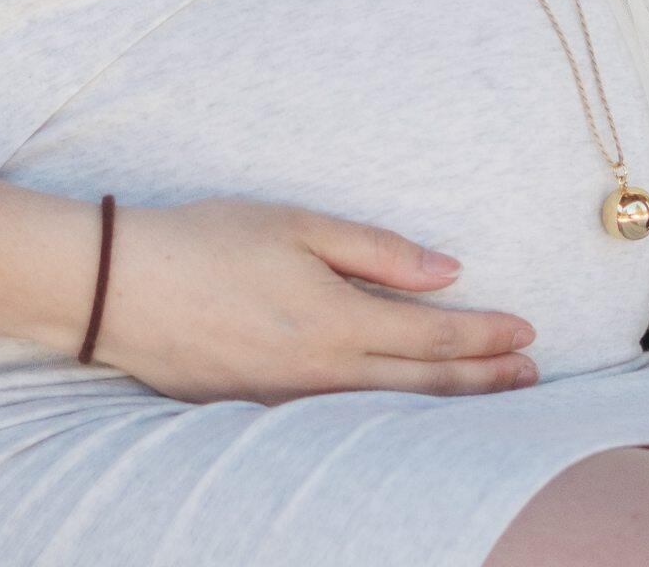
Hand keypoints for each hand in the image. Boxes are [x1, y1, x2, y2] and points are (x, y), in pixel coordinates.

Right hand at [91, 198, 539, 401]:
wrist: (118, 288)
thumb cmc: (208, 242)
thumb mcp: (299, 226)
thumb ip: (378, 252)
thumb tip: (448, 272)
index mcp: (337, 322)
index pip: (433, 338)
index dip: (486, 337)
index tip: (527, 333)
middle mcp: (321, 374)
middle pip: (422, 387)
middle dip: (483, 382)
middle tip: (530, 377)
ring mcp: (288, 402)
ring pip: (386, 413)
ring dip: (443, 405)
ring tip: (485, 397)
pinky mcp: (256, 411)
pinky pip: (342, 423)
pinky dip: (388, 419)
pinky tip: (403, 412)